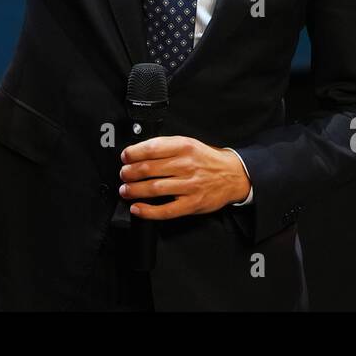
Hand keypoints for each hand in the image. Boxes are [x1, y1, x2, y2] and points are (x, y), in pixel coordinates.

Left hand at [119, 136, 250, 219]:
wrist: (233, 175)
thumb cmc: (207, 160)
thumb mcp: (189, 144)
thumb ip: (167, 147)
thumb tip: (139, 152)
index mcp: (184, 146)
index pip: (151, 148)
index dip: (133, 153)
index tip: (125, 157)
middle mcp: (186, 164)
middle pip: (149, 169)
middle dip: (129, 173)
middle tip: (123, 175)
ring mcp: (189, 185)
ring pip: (154, 189)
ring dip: (134, 190)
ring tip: (125, 190)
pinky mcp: (192, 203)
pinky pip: (166, 210)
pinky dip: (148, 211)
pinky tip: (137, 208)